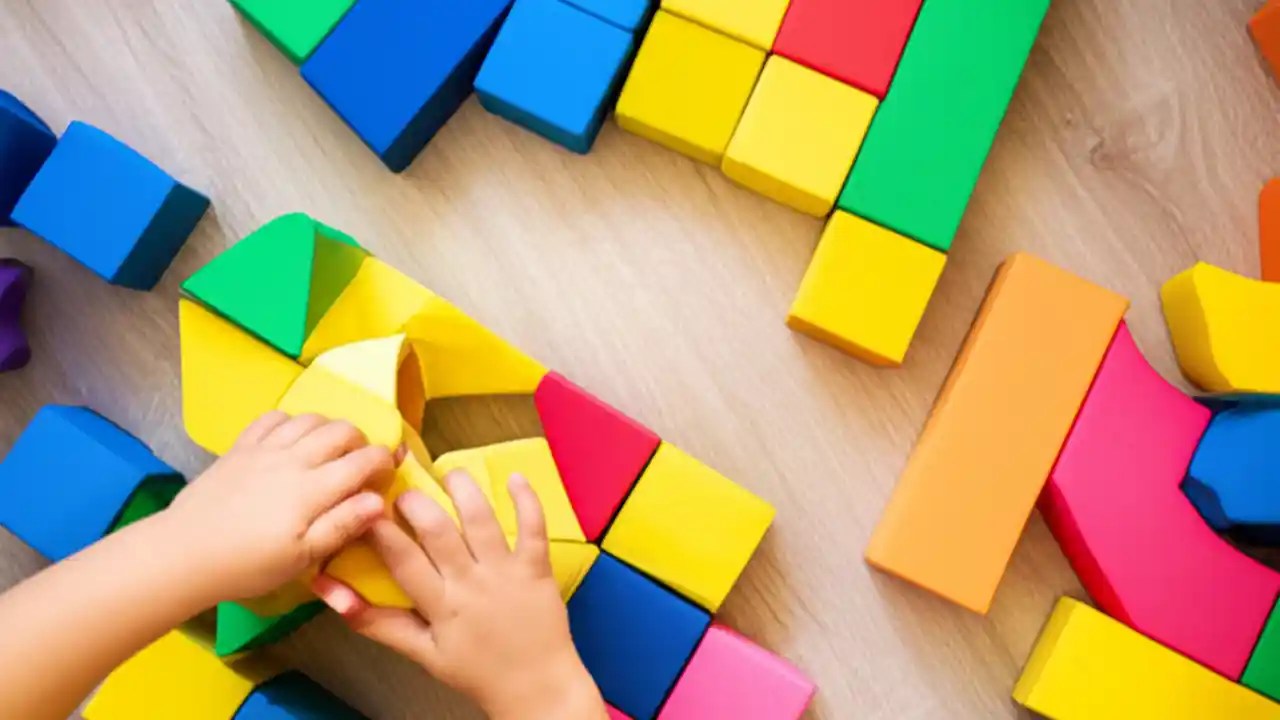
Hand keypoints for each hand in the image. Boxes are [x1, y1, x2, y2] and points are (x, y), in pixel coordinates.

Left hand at [163, 411, 393, 602]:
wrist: (183, 553)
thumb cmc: (248, 565)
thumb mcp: (301, 558)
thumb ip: (342, 526)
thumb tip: (379, 501)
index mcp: (313, 489)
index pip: (363, 461)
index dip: (384, 462)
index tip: (388, 474)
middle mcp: (293, 459)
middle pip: (341, 430)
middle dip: (360, 442)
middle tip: (360, 464)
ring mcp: (264, 448)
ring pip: (310, 418)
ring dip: (329, 428)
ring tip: (329, 450)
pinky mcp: (240, 447)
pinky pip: (274, 418)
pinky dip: (292, 422)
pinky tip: (292, 439)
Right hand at [312, 471, 607, 719]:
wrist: (535, 687)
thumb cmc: (474, 670)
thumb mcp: (419, 652)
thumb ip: (375, 622)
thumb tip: (328, 593)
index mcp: (440, 606)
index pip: (402, 560)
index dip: (380, 529)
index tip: (364, 505)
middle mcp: (471, 585)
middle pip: (439, 532)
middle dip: (417, 502)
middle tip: (404, 489)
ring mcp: (507, 574)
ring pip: (482, 521)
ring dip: (464, 490)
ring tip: (449, 472)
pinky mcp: (537, 569)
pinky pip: (534, 527)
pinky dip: (526, 499)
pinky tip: (514, 477)